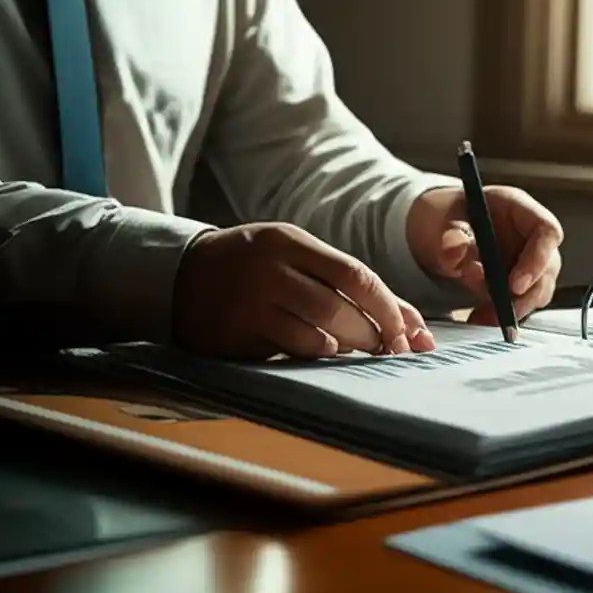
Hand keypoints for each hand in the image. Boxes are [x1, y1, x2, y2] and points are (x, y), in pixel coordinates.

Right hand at [172, 223, 436, 358]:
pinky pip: (290, 347)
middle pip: (339, 306)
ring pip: (318, 329)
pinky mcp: (235, 331)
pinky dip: (317, 351)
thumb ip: (346, 282)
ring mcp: (250, 300)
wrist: (180, 276)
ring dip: (347, 345)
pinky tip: (323, 350)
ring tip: (355, 348)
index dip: (389, 306)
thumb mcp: (294, 257)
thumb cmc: (255, 268)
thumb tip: (412, 322)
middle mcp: (270, 267)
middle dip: (374, 332)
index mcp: (290, 241)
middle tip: (388, 347)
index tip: (410, 331)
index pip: (355, 274)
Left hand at [408, 186, 562, 324]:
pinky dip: (503, 314)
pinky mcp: (521, 282)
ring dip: (512, 309)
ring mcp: (529, 259)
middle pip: (548, 268)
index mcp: (518, 207)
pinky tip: (481, 317)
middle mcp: (530, 234)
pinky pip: (522, 302)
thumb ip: (448, 235)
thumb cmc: (443, 216)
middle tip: (496, 313)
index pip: (547, 231)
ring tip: (481, 318)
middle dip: (524, 296)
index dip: (538, 260)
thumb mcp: (438, 219)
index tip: (514, 286)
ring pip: (538, 290)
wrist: (436, 232)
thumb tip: (455, 249)